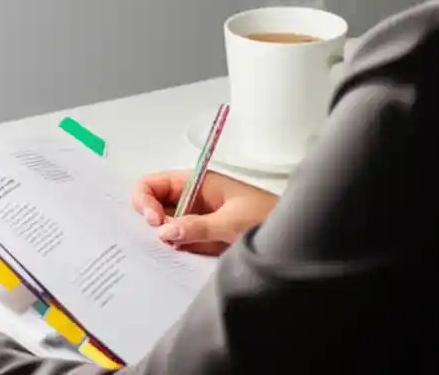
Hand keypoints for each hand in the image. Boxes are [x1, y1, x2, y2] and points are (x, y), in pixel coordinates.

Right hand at [130, 170, 278, 255]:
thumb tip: (163, 233)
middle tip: (162, 239)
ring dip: (165, 237)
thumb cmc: (266, 217)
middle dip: (152, 221)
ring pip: (165, 225)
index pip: (153, 183)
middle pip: (154, 204)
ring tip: (176, 249)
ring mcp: (196, 217)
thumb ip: (197, 226)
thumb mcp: (231, 222)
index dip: (145, 199)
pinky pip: (180, 240)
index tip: (153, 222)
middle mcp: (191, 197)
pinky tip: (182, 255)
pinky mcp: (202, 237)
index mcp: (195, 182)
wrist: (293, 236)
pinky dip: (177, 248)